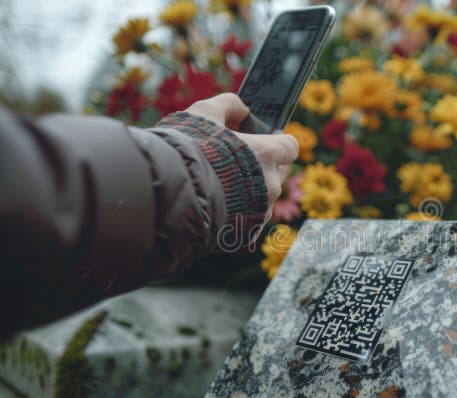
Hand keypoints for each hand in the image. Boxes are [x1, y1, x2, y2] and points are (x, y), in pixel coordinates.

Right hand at [185, 93, 298, 222]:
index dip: (278, 142)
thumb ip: (228, 105)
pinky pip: (249, 219)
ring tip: (221, 185)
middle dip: (263, 166)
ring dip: (250, 191)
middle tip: (240, 161)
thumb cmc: (187, 150)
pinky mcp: (247, 233)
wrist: (165, 196)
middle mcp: (270, 184)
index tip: (265, 141)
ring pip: (264, 198)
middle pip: (279, 173)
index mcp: (267, 154)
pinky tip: (216, 205)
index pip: (291, 146)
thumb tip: (241, 109)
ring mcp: (260, 212)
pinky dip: (238, 212)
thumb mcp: (203, 113)